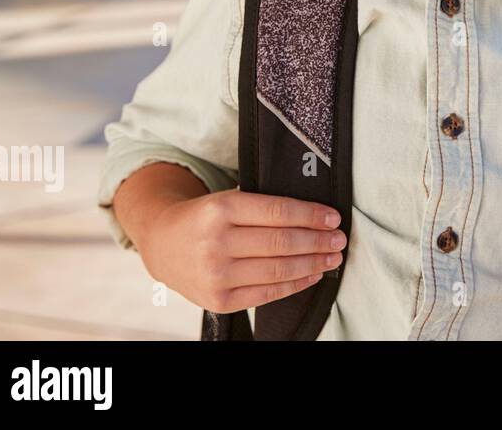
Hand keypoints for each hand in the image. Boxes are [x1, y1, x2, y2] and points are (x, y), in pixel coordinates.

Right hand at [138, 189, 345, 313]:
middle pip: (282, 243)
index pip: (279, 212)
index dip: (312, 216)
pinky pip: (267, 293)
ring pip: (278, 270)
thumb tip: (315, 215)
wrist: (162, 245)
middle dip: (318, 241)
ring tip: (332, 257)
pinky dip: (295, 284)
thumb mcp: (226, 200)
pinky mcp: (219, 300)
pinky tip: (312, 275)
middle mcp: (216, 243)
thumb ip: (263, 207)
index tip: (334, 218)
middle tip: (339, 239)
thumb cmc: (204, 219)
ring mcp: (216, 275)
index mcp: (221, 209)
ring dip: (313, 264)